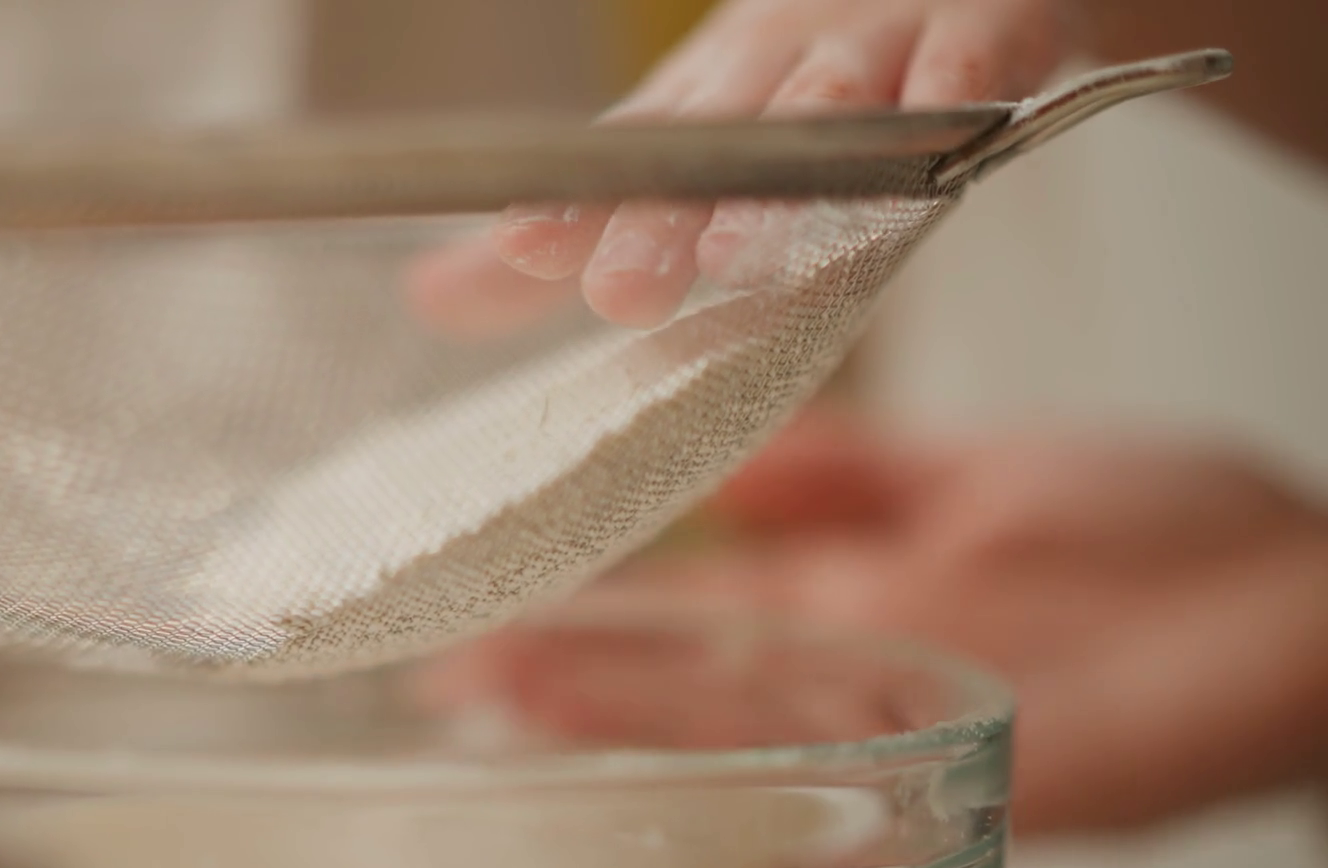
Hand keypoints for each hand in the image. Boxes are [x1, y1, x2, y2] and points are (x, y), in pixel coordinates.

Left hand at [408, 0, 1073, 335]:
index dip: (575, 204)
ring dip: (791, 177)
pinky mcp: (979, 26)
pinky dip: (954, 88)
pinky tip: (936, 129)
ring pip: (826, 106)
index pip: (624, 160)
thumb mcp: (686, 155)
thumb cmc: (794, 90)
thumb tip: (427, 299)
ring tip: (743, 257)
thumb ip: (574, 237)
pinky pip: (970, 53)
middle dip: (664, 215)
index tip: (517, 251)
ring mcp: (873, 43)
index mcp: (696, 103)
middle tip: (620, 292)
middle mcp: (768, 69)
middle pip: (712, 140)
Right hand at [421, 412, 1327, 834]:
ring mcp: (893, 723)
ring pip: (713, 717)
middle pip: (679, 673)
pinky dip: (698, 739)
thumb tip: (729, 462)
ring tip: (477, 686)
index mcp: (857, 596)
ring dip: (592, 704)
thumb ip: (853, 472)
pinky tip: (617, 723)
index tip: (493, 593)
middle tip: (435, 667)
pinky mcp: (948, 774)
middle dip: (557, 669)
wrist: (1307, 603)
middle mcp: (854, 667)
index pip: (693, 605)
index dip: (593, 604)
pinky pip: (798, 757)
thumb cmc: (1168, 536)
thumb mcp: (983, 470)